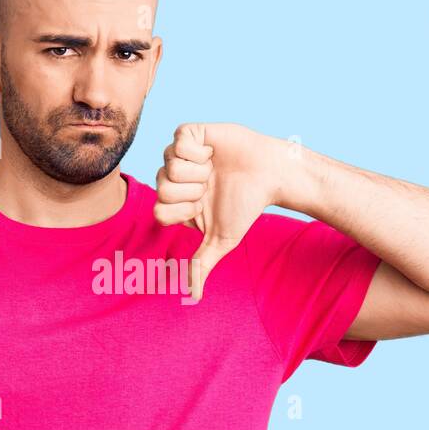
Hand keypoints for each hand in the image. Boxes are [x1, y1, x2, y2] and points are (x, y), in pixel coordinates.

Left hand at [153, 122, 285, 301]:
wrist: (269, 175)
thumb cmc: (245, 206)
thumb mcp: (222, 240)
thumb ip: (201, 265)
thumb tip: (192, 296)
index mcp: (175, 202)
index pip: (159, 211)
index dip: (183, 210)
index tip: (203, 206)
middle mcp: (173, 178)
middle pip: (161, 188)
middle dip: (192, 191)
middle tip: (210, 186)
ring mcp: (179, 155)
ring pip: (169, 165)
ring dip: (198, 171)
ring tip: (213, 169)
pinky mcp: (189, 133)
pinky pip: (178, 142)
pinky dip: (199, 151)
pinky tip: (212, 153)